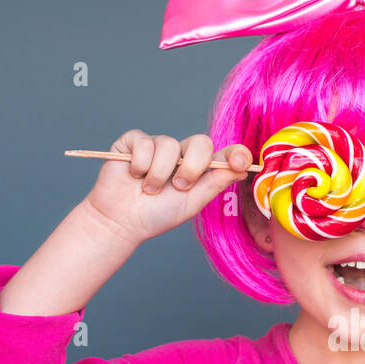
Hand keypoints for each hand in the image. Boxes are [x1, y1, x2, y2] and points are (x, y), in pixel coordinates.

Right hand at [83, 130, 251, 243]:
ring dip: (160, 173)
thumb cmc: (157, 215)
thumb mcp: (193, 202)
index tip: (240, 162)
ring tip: (148, 189)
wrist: (121, 221)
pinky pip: (144, 142)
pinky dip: (140, 164)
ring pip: (170, 145)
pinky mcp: (133, 142)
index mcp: (199, 168)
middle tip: (179, 187)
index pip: (222, 153)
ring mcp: (157, 146)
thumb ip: (216, 183)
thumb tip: (243, 169)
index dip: (235, 153)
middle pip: (200, 142)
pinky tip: (134, 175)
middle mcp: (181, 154)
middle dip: (192, 167)